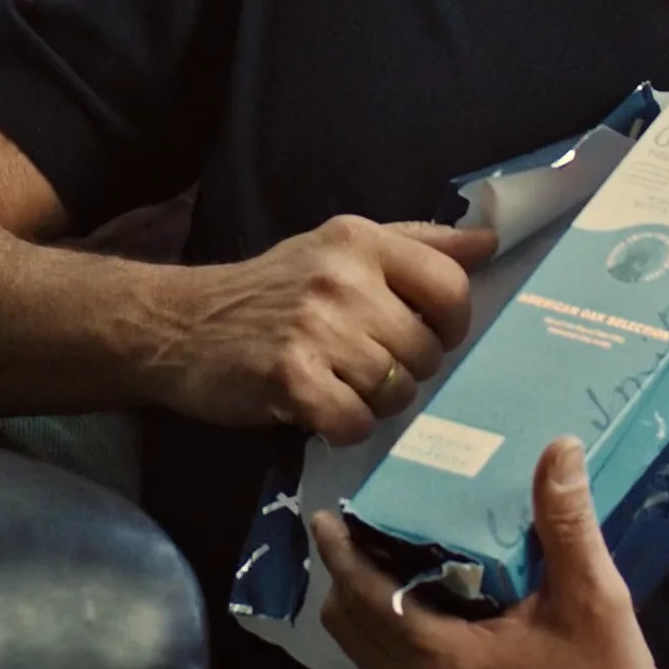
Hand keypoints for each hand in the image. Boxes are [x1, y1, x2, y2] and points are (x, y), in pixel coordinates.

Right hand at [136, 217, 492, 442]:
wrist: (179, 326)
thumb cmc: (271, 291)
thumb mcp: (339, 250)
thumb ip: (417, 245)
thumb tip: (490, 242)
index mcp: (361, 240)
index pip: (450, 287)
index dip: (450, 326)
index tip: (423, 337)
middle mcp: (341, 277)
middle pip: (425, 350)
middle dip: (405, 372)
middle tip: (364, 368)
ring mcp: (315, 327)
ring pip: (396, 390)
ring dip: (374, 403)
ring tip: (339, 387)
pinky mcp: (289, 376)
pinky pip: (355, 421)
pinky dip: (343, 427)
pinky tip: (318, 410)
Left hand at [313, 438, 668, 668]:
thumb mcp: (592, 598)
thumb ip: (565, 522)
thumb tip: (558, 448)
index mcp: (444, 662)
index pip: (365, 599)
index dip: (340, 555)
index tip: (322, 516)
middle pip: (350, 629)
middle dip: (346, 578)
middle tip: (360, 529)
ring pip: (367, 657)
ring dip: (366, 611)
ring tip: (387, 561)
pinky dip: (389, 640)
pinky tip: (424, 610)